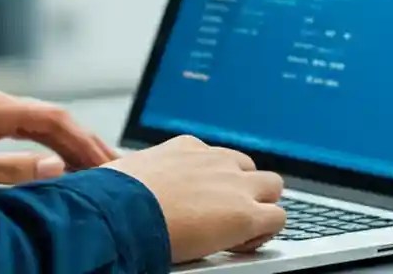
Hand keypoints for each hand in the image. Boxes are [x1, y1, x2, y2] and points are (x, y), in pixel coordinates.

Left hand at [0, 89, 117, 191]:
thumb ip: (12, 168)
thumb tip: (57, 167)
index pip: (54, 119)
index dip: (83, 140)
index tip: (105, 161)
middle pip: (54, 119)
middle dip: (85, 141)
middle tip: (113, 164)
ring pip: (42, 125)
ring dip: (69, 144)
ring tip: (95, 165)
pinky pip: (27, 132)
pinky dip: (49, 146)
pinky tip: (59, 162)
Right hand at [104, 135, 285, 262]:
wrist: (123, 212)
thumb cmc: (114, 199)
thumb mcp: (128, 176)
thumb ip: (142, 181)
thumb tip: (123, 192)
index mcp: (186, 148)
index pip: (216, 158)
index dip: (215, 183)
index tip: (202, 203)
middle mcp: (215, 160)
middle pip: (249, 167)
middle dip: (244, 189)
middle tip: (224, 216)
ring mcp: (234, 184)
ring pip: (272, 186)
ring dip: (261, 206)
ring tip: (238, 232)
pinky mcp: (245, 213)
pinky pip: (278, 218)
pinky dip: (264, 233)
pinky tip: (239, 245)